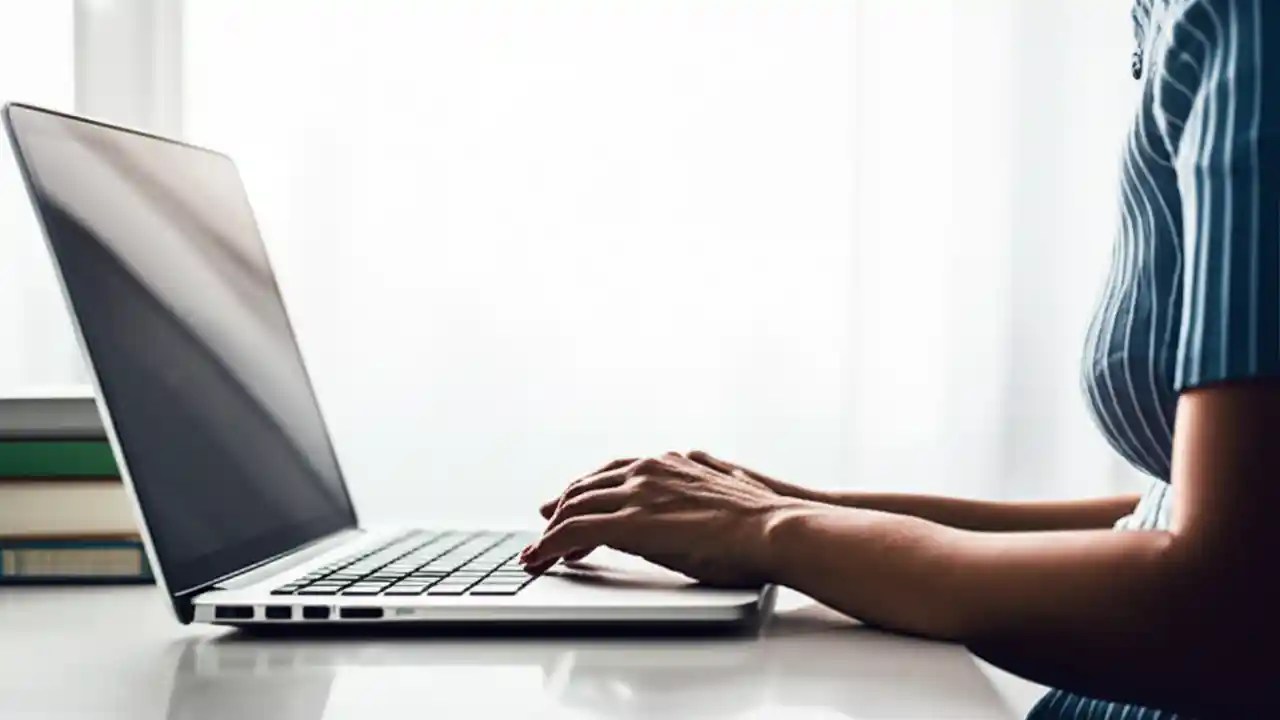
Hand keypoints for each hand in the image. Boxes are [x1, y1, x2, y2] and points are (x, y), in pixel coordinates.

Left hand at [523, 451, 814, 586]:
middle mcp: (647, 469)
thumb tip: (686, 505)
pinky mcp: (630, 522)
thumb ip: (693, 494)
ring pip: (574, 506)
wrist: (775, 528)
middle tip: (545, 529)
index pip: (612, 473)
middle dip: (560, 509)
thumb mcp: (720, 495)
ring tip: (537, 552)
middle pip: (586, 487)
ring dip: (550, 530)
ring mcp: (637, 493)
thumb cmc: (760, 520)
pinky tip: (540, 557)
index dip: (587, 491)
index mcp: (669, 462)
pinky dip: (549, 544)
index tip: (571, 505)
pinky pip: (575, 530)